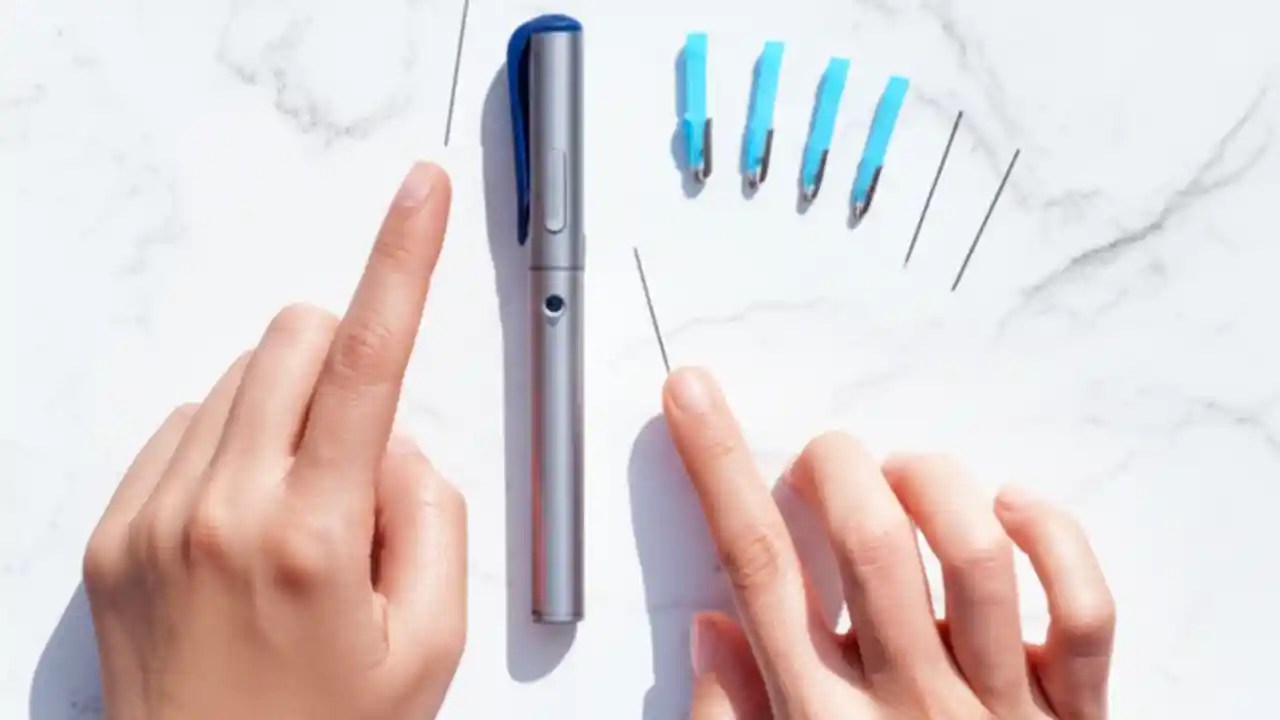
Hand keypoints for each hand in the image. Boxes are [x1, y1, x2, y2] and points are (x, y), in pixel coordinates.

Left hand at [83, 163, 465, 719]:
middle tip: (359, 453)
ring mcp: (154, 516)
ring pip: (240, 379)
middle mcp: (221, 510)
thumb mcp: (429, 647)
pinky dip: (230, 447)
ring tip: (300, 519)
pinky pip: (185, 427)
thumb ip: (434, 518)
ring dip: (289, 414)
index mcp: (313, 536)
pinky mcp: (114, 529)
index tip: (422, 192)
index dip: (405, 260)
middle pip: (294, 340)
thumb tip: (395, 445)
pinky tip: (243, 529)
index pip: (371, 360)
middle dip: (344, 359)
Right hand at [662, 368, 1114, 718]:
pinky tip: (1013, 507)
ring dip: (930, 482)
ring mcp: (996, 708)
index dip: (717, 467)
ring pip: (972, 555)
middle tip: (821, 461)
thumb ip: (730, 717)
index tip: (695, 399)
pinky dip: (1053, 537)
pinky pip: (1083, 612)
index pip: (753, 565)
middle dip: (831, 465)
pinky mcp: (1075, 715)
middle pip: (862, 541)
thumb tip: (714, 629)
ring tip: (905, 474)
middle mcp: (906, 705)